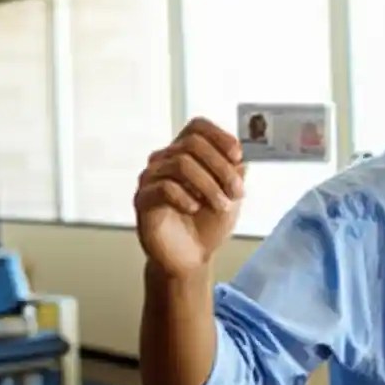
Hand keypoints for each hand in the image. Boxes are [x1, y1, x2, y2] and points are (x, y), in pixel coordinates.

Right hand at [134, 117, 246, 277]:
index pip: (197, 127)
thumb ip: (235, 173)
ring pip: (180, 164)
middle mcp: (165, 159)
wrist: (190, 258)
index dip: (219, 135)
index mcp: (186, 153)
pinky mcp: (143, 199)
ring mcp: (151, 178)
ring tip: (221, 205)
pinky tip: (194, 208)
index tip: (238, 155)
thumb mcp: (231, 195)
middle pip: (192, 143)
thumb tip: (241, 156)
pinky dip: (184, 196)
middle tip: (236, 190)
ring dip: (208, 185)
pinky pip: (163, 187)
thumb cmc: (207, 224)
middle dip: (220, 167)